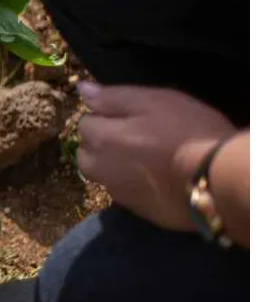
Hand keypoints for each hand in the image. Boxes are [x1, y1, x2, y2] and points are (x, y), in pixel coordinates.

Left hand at [76, 82, 235, 231]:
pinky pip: (125, 194)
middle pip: (86, 154)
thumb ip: (113, 97)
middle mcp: (102, 169)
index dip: (104, 117)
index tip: (127, 116)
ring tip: (142, 159)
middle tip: (131, 137)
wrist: (220, 180)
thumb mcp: (152, 101)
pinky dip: (132, 185)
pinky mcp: (140, 212)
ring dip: (112, 166)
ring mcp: (120, 194)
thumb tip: (81, 88)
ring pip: (102, 177)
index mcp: (102, 139)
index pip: (84, 124)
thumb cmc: (188, 132)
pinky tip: (154, 178)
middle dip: (98, 145)